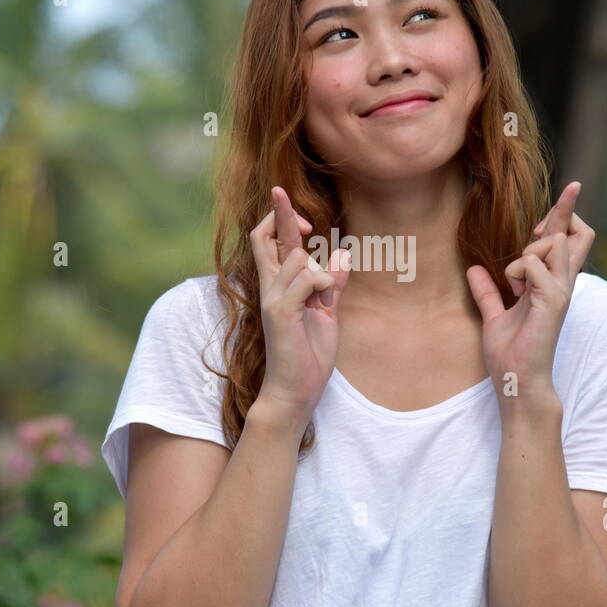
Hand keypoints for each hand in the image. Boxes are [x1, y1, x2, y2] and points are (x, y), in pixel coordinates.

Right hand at [251, 186, 350, 422]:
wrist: (295, 392)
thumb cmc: (308, 354)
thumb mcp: (326, 312)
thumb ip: (333, 284)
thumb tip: (342, 253)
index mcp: (278, 286)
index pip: (268, 240)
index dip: (281, 219)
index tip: (305, 221)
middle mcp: (269, 288)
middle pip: (263, 236)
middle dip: (283, 214)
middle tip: (305, 220)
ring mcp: (272, 300)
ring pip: (298, 258)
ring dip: (321, 272)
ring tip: (324, 300)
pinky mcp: (280, 313)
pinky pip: (306, 280)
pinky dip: (323, 284)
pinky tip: (323, 304)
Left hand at [465, 181, 594, 403]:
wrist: (517, 380)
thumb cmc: (511, 353)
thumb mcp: (494, 316)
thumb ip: (488, 293)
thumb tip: (473, 269)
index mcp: (551, 284)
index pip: (569, 240)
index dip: (563, 216)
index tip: (541, 217)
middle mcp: (562, 284)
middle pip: (577, 233)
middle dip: (562, 211)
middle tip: (539, 223)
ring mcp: (560, 291)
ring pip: (555, 241)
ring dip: (529, 250)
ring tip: (516, 279)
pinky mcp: (553, 301)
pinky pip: (534, 263)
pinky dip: (517, 270)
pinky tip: (515, 292)